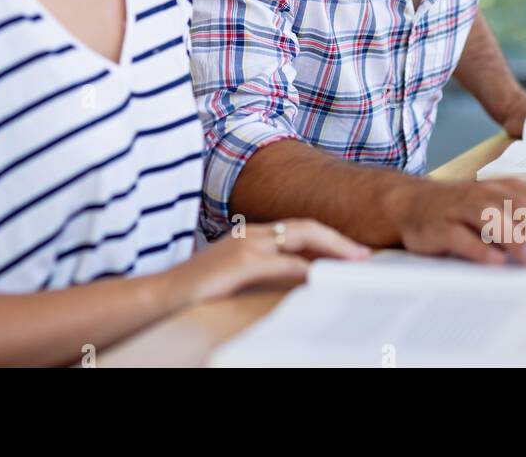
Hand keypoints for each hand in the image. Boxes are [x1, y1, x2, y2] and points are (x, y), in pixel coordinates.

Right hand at [167, 219, 369, 303]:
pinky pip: (284, 264)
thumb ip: (262, 273)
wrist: (160, 298)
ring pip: (300, 239)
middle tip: (365, 256)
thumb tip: (299, 281)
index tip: (351, 252)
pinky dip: (309, 270)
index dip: (327, 237)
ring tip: (355, 264)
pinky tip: (324, 279)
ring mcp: (244, 245)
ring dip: (332, 250)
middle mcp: (249, 233)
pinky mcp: (240, 263)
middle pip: (304, 227)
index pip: (297, 228)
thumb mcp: (234, 277)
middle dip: (338, 239)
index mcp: (248, 234)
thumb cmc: (196, 293)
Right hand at [385, 177, 525, 265]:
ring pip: (492, 219)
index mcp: (507, 188)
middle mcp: (486, 193)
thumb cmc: (463, 212)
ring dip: (516, 240)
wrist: (410, 204)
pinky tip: (494, 262)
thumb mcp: (499, 212)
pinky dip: (478, 249)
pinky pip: (460, 236)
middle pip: (521, 211)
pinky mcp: (438, 225)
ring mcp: (460, 207)